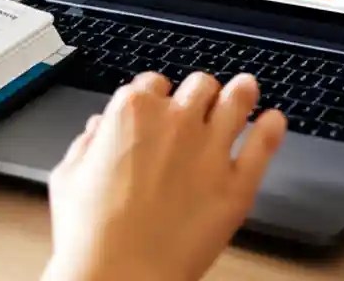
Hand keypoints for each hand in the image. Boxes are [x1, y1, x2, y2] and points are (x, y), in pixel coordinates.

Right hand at [43, 72, 286, 280]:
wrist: (120, 274)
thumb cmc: (90, 232)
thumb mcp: (69, 176)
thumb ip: (86, 144)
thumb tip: (98, 131)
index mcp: (131, 112)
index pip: (152, 82)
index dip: (155, 94)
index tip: (158, 104)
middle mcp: (174, 121)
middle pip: (198, 85)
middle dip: (198, 93)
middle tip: (199, 105)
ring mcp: (210, 150)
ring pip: (237, 100)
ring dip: (241, 93)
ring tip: (245, 90)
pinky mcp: (237, 184)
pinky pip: (264, 144)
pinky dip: (271, 128)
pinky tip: (273, 120)